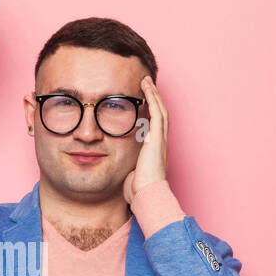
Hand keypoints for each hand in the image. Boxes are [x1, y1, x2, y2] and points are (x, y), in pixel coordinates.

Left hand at [123, 75, 167, 203]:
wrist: (147, 194)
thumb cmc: (138, 190)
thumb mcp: (130, 173)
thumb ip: (126, 165)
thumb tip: (115, 167)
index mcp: (154, 149)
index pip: (154, 124)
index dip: (150, 110)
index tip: (143, 101)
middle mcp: (160, 142)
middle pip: (160, 113)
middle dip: (154, 98)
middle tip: (146, 84)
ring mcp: (160, 138)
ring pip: (160, 109)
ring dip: (153, 94)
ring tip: (146, 81)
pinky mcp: (157, 137)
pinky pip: (157, 112)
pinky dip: (153, 98)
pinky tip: (147, 88)